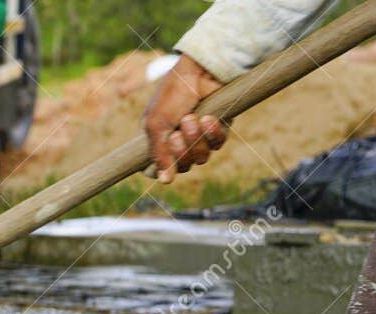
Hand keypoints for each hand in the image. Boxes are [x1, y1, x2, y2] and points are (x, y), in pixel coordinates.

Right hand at [143, 55, 227, 183]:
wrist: (201, 70)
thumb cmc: (173, 92)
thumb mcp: (157, 123)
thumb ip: (159, 153)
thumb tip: (165, 181)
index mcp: (159, 138)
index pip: (160, 167)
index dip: (163, 166)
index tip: (163, 154)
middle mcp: (179, 140)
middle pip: (183, 166)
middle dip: (181, 150)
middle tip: (178, 132)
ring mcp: (200, 135)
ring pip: (201, 158)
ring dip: (196, 140)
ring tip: (193, 118)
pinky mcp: (218, 129)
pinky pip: (217, 144)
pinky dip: (212, 133)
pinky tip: (209, 118)